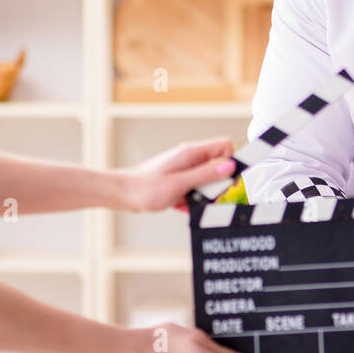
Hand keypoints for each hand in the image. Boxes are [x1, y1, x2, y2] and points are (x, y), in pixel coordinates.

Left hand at [115, 137, 237, 212]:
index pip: (225, 146)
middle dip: (218, 183)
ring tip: (190, 202)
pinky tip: (182, 206)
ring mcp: (184, 168)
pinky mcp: (178, 179)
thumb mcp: (180, 184)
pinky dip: (192, 199)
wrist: (121, 194)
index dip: (232, 161)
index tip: (229, 180)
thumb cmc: (145, 188)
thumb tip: (230, 166)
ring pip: (207, 179)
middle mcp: (189, 158)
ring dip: (204, 194)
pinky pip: (195, 188)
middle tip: (207, 196)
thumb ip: (206, 175)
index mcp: (191, 153)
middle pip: (218, 165)